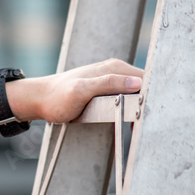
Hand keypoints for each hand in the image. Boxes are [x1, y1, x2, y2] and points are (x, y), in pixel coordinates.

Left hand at [7, 59, 143, 123]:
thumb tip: (137, 83)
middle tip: (149, 125)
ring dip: (142, 109)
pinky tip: (131, 124)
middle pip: (145, 87)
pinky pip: (127, 99)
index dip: (155, 95)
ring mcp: (112, 80)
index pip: (147, 78)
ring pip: (137, 95)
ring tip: (140, 127)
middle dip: (150, 104)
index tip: (155, 113)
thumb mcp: (81, 91)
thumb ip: (108, 84)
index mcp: (115, 68)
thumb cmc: (57, 98)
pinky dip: (132, 111)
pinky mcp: (106, 91)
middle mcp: (116, 71)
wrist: (39, 100)